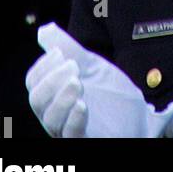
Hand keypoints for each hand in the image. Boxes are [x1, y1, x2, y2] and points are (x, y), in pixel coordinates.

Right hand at [27, 23, 170, 137]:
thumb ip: (70, 49)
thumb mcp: (91, 67)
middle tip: (74, 66)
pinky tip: (82, 105)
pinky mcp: (85, 141)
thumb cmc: (110, 94)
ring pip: (51, 119)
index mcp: (54, 96)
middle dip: (52, 79)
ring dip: (62, 98)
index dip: (43, 66)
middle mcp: (57, 115)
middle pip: (37, 101)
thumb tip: (44, 30)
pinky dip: (74, 120)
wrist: (139, 117)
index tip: (60, 52)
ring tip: (79, 82)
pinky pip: (71, 135)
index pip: (33, 83)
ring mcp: (69, 130)